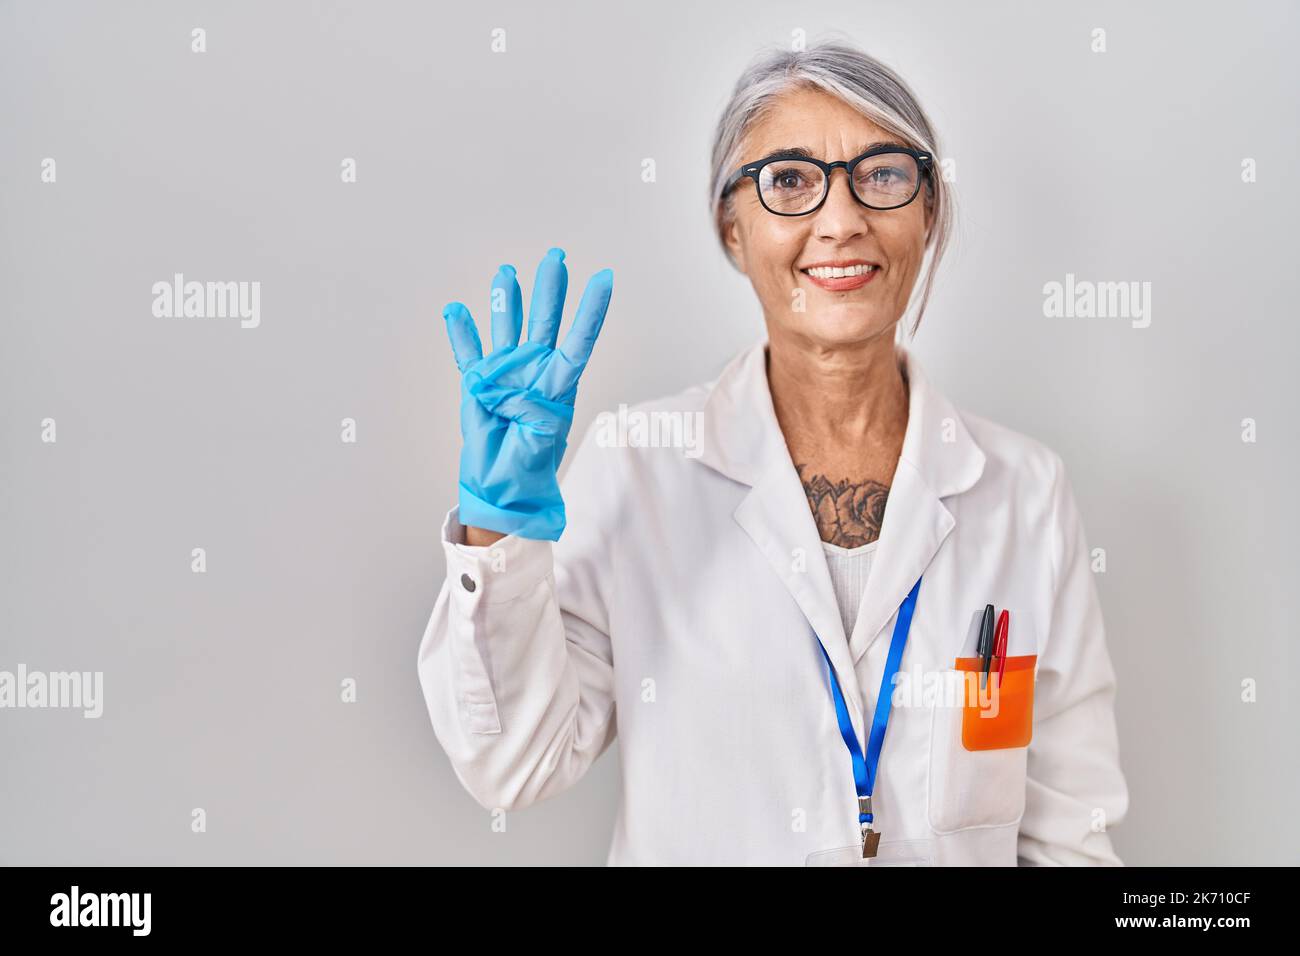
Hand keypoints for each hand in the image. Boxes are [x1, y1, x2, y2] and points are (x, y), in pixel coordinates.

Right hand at [442, 247, 612, 541]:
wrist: (503, 488)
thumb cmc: (529, 468)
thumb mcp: (540, 441)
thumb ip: (534, 412)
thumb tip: (513, 387)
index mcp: (558, 386)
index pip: (578, 341)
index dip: (591, 311)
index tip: (605, 279)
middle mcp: (534, 373)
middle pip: (544, 323)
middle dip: (550, 289)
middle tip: (556, 256)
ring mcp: (505, 376)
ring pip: (507, 330)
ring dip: (508, 301)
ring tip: (508, 272)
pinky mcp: (478, 386)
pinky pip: (468, 354)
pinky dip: (462, 334)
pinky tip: (457, 310)